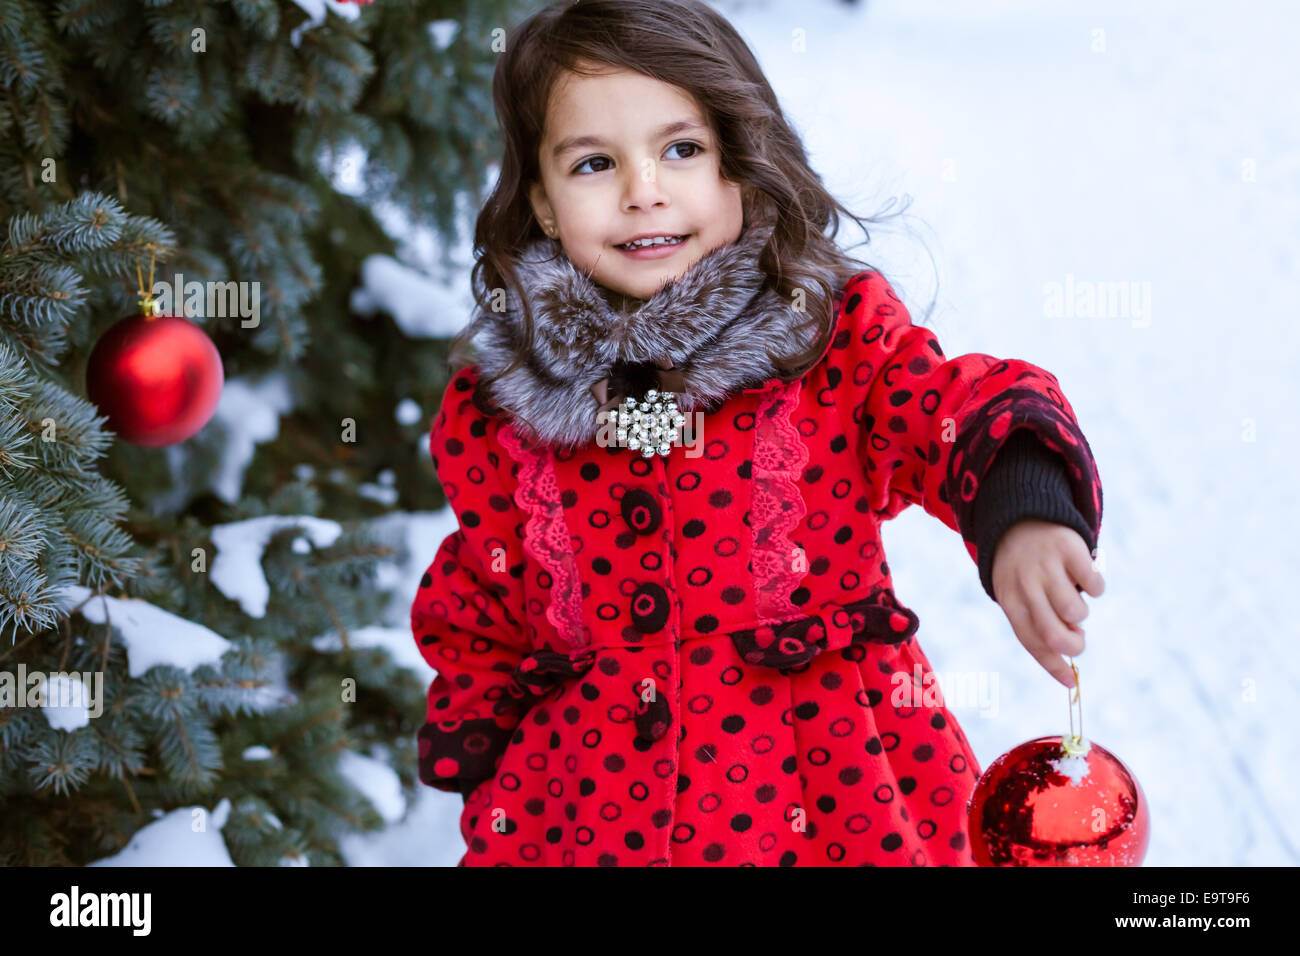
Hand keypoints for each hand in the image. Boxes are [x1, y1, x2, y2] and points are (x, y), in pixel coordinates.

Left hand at [990, 519, 1104, 687]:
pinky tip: (1082, 577)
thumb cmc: (1024, 570)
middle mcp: (1025, 584)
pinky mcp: (1069, 548)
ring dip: (1081, 614)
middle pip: (1053, 634)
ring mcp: (1046, 565)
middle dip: (1073, 646)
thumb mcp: (1018, 593)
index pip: (1030, 641)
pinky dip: (1095, 588)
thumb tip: (1069, 659)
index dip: (1052, 665)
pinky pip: (1093, 586)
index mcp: (1009, 599)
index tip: (1070, 682)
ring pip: (1076, 612)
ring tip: (1072, 599)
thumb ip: (1038, 622)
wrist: (1021, 519)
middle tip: (1078, 639)